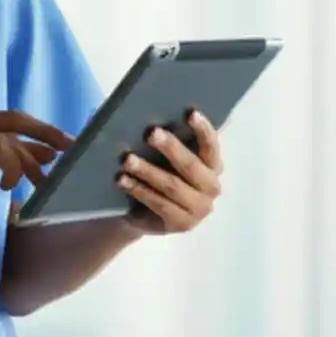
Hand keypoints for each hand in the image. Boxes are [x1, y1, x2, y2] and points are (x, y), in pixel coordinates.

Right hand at [0, 111, 75, 223]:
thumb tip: (48, 154)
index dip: (45, 130)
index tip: (69, 144)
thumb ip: (9, 155)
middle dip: (40, 146)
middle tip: (58, 168)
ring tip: (8, 187)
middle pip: (12, 130)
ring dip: (13, 171)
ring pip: (0, 149)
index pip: (16, 118)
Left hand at [116, 109, 223, 235]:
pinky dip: (139, 190)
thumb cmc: (157, 172)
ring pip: (172, 186)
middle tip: (151, 133)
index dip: (203, 130)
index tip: (190, 113)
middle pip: (191, 166)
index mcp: (213, 165)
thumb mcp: (163, 156)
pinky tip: (122, 180)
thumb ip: (166, 140)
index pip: (211, 146)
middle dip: (172, 148)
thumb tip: (148, 117)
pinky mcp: (182, 224)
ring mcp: (199, 209)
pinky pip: (159, 204)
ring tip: (127, 159)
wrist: (143, 212)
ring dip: (148, 171)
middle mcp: (211, 187)